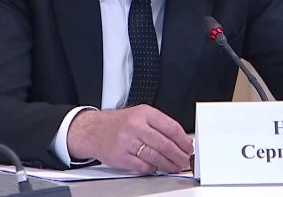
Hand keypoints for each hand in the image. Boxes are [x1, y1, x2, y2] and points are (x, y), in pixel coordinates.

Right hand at [66, 105, 192, 173]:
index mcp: (144, 113)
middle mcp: (136, 126)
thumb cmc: (119, 124)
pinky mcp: (121, 156)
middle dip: (179, 155)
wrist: (92, 130)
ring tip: (175, 167)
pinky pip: (143, 166)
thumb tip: (180, 140)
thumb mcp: (139, 115)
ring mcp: (128, 142)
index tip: (189, 147)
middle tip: (185, 160)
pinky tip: (157, 168)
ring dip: (169, 165)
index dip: (183, 140)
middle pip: (165, 144)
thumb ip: (159, 125)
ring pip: (156, 157)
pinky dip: (153, 169)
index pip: (171, 127)